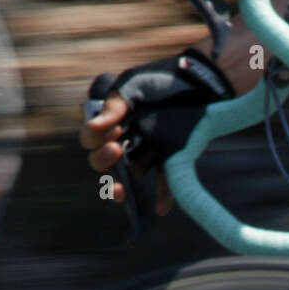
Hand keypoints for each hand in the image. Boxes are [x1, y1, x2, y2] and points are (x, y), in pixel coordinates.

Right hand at [79, 49, 234, 219]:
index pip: (91, 140)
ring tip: (124, 190)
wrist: (197, 82)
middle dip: (103, 161)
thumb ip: (115, 104)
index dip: (94, 140)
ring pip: (128, 178)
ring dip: (122, 187)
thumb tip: (94, 125)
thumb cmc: (159, 80)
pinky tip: (160, 208)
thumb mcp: (134, 85)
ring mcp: (146, 153)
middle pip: (103, 163)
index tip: (110, 130)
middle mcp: (125, 141)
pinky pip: (164, 184)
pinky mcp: (170, 161)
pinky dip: (162, 196)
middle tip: (117, 149)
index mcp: (111, 123)